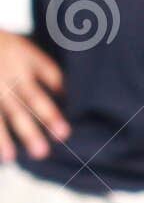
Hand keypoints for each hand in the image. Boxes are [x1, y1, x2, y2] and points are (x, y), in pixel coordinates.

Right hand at [0, 32, 69, 160]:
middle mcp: (12, 72)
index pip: (51, 74)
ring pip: (8, 113)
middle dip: (48, 116)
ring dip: (19, 135)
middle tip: (63, 135)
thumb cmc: (3, 48)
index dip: (64, 89)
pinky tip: (5, 157)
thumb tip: (65, 91)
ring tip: (33, 155)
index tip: (77, 107)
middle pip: (33, 96)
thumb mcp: (23, 46)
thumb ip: (42, 66)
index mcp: (26, 57)